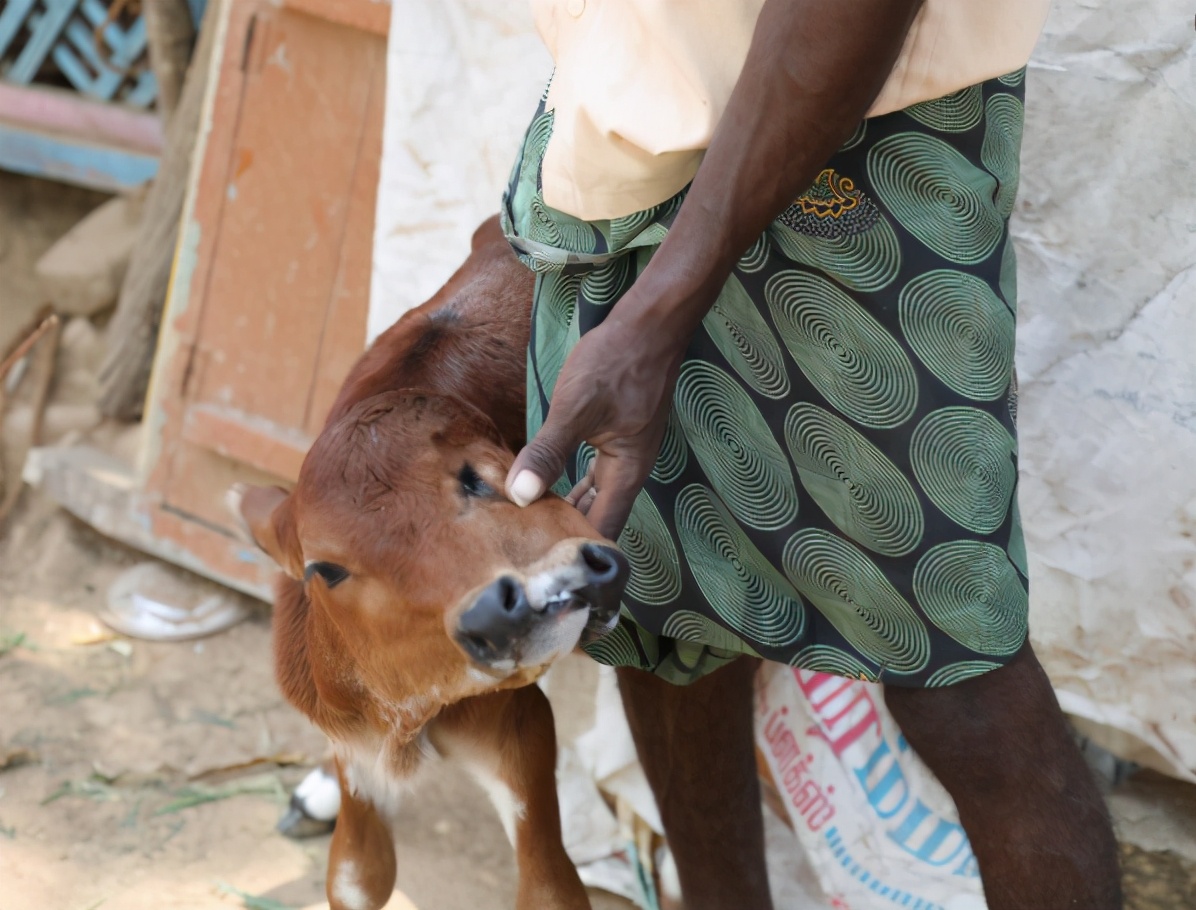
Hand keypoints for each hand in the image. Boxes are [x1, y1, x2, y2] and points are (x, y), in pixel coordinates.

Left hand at [505, 302, 684, 539]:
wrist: (649, 324)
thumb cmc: (616, 363)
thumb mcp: (574, 409)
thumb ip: (547, 453)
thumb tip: (520, 495)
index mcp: (627, 474)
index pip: (602, 531)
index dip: (575, 551)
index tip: (542, 564)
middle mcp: (630, 470)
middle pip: (599, 517)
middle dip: (566, 534)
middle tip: (526, 549)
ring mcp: (625, 453)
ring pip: (596, 496)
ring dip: (568, 508)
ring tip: (532, 526)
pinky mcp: (617, 437)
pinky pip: (594, 473)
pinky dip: (573, 484)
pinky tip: (550, 487)